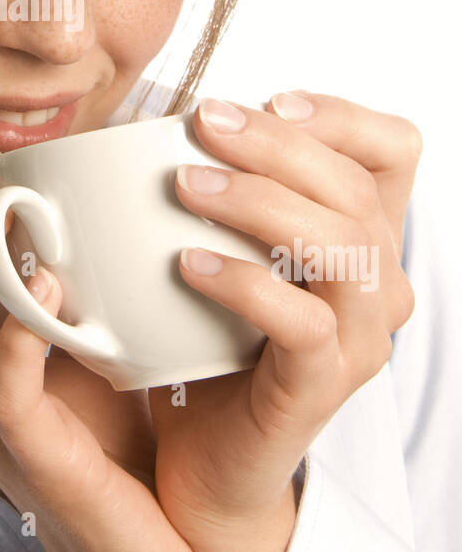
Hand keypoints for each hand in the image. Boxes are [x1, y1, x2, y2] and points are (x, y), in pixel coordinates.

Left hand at [147, 92, 419, 551]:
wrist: (208, 454)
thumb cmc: (209, 339)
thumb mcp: (222, 248)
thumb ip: (216, 189)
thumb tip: (155, 122)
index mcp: (363, 236)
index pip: (395, 149)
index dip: (341, 114)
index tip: (268, 98)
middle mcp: (379, 282)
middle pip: (355, 186)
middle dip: (277, 143)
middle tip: (203, 123)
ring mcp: (360, 336)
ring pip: (343, 246)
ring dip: (261, 202)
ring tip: (187, 186)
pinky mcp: (324, 383)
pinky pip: (302, 322)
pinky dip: (244, 282)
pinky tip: (187, 264)